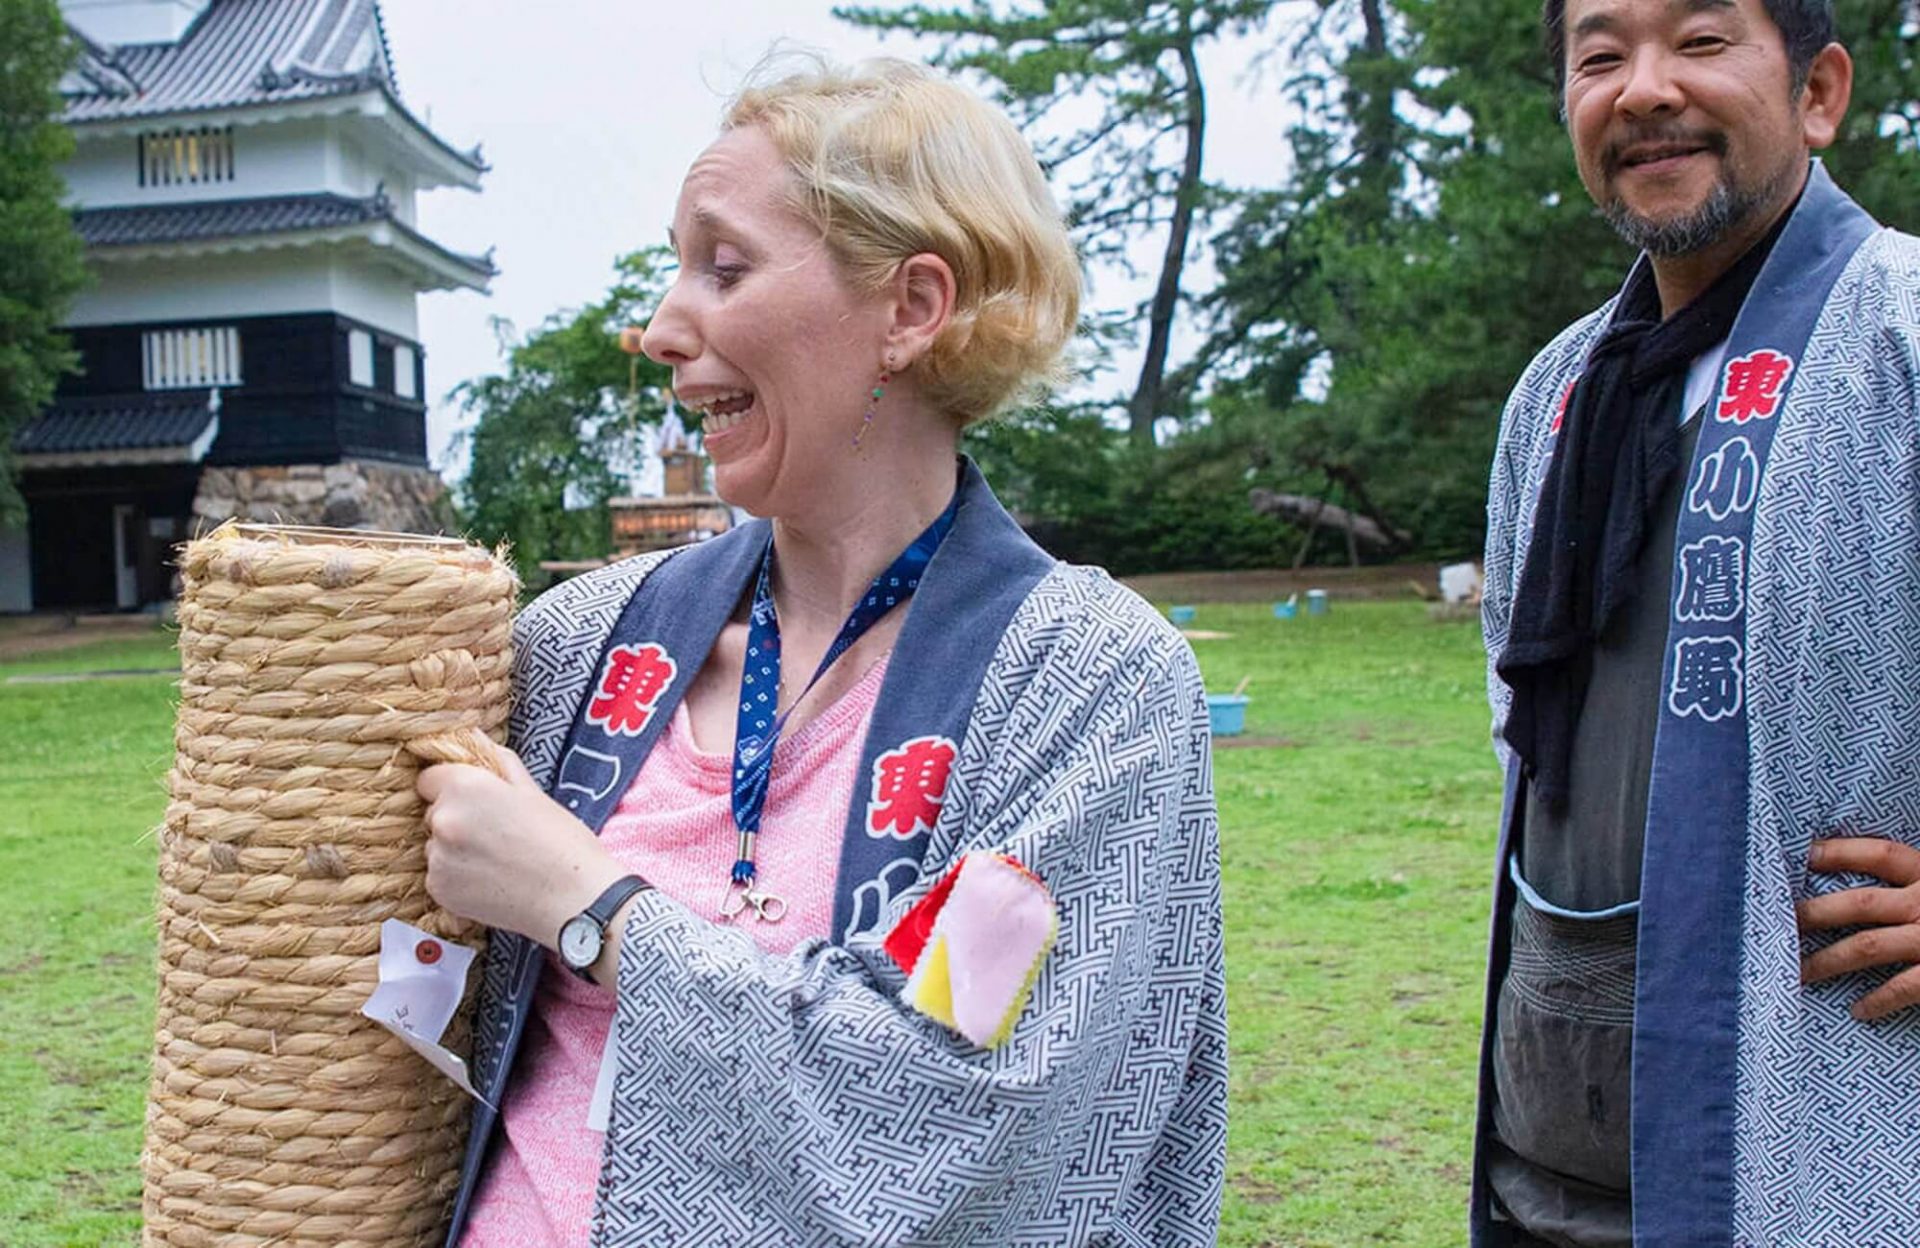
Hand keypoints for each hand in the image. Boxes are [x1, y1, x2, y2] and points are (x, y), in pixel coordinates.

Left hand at [416, 740, 626, 948]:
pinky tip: (491, 880)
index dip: (453, 786)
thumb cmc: (562, 840)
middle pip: (434, 812)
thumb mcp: (532, 791)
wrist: (574, 899)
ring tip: (497, 860)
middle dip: (456, 818)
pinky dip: (458, 877)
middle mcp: (443, 820)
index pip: (429, 778)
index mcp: (465, 787)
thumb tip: (473, 735)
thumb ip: (497, 761)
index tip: (478, 801)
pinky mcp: (439, 890)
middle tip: (496, 833)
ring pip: (436, 845)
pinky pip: (440, 874)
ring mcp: (437, 858)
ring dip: (456, 850)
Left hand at [1798, 838, 1919, 1019]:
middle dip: (1814, 913)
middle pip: (1859, 903)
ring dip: (1828, 961)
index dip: (1843, 851)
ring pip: (1867, 947)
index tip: (1809, 855)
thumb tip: (1894, 886)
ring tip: (1798, 971)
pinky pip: (1903, 987)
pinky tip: (1858, 1010)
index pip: (1882, 854)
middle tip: (1780, 921)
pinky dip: (1878, 1000)